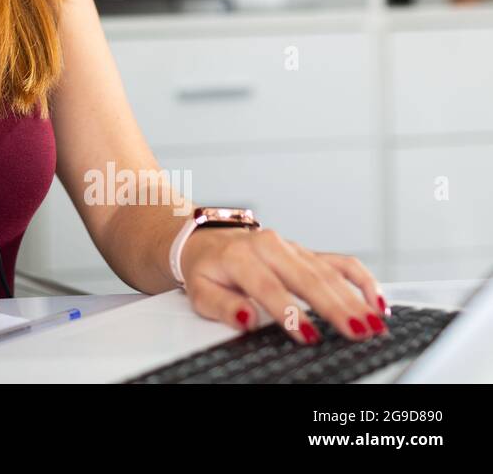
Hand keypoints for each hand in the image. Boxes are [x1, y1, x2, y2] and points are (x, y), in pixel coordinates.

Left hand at [178, 226, 390, 344]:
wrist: (209, 242)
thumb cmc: (208, 270)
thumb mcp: (201, 291)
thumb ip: (222, 307)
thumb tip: (246, 318)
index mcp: (240, 256)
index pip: (269, 287)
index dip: (290, 312)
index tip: (309, 336)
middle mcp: (270, 247)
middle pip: (307, 278)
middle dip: (335, 307)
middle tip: (357, 332)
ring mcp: (292, 248)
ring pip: (328, 273)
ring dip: (353, 300)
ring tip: (373, 325)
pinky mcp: (307, 253)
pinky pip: (340, 262)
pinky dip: (362, 280)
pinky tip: (377, 301)